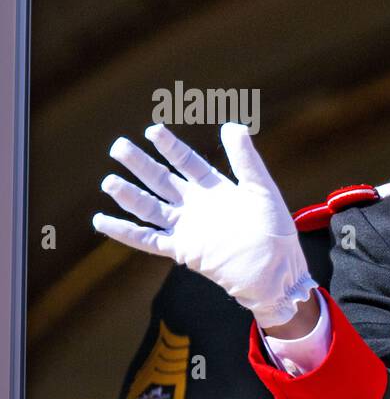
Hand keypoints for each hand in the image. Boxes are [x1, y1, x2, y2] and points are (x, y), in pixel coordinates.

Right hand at [91, 122, 316, 327]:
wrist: (278, 272)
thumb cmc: (275, 231)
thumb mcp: (262, 189)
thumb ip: (245, 159)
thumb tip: (232, 125)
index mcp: (216, 190)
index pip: (188, 163)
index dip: (170, 147)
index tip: (152, 131)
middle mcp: (197, 206)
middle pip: (162, 181)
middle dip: (140, 164)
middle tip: (118, 146)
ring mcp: (188, 229)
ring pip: (150, 208)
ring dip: (129, 196)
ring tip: (109, 181)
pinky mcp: (183, 251)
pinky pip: (148, 240)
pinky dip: (125, 232)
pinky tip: (102, 221)